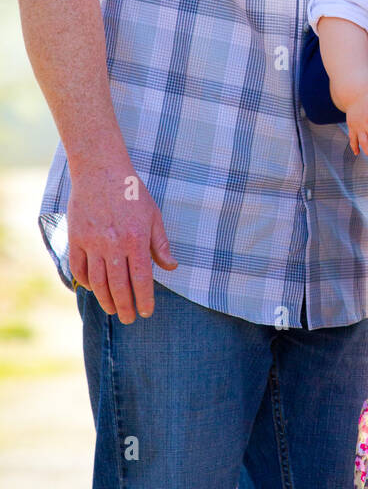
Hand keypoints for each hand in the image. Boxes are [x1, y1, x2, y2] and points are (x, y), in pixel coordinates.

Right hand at [68, 160, 177, 323]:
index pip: (142, 278)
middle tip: (129, 319)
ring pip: (98, 281)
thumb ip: (160, 244)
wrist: (100, 170)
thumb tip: (171, 267)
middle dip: (125, 306)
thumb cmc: (131, 192)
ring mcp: (92, 242)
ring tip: (113, 310)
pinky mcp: (76, 238)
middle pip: (119, 286)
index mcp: (136, 239)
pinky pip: (79, 268)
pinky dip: (85, 282)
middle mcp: (113, 244)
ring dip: (106, 299)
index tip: (146, 312)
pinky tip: (92, 289)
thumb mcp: (153, 214)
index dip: (144, 299)